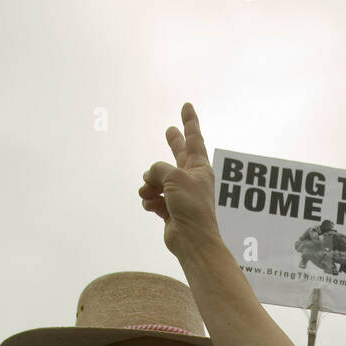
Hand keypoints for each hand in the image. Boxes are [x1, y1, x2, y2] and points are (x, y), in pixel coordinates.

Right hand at [139, 102, 219, 256]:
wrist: (192, 240)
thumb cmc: (191, 206)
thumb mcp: (174, 177)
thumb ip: (158, 169)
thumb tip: (148, 178)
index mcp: (199, 168)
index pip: (193, 138)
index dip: (189, 121)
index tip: (187, 106)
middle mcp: (191, 180)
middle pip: (178, 155)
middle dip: (173, 143)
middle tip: (169, 130)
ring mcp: (180, 195)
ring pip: (158, 180)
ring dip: (149, 184)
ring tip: (147, 191)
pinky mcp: (171, 211)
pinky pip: (154, 199)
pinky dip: (150, 201)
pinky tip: (149, 204)